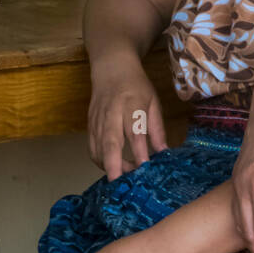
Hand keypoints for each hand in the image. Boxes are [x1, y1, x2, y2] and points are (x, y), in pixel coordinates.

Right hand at [88, 60, 167, 179]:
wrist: (111, 69)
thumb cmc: (136, 85)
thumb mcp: (153, 102)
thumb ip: (157, 128)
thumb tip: (164, 152)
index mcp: (131, 105)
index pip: (135, 132)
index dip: (139, 151)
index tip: (145, 167)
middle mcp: (111, 114)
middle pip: (110, 142)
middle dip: (114, 164)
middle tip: (121, 184)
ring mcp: (97, 120)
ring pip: (98, 148)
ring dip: (109, 166)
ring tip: (123, 178)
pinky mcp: (89, 125)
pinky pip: (92, 147)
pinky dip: (100, 161)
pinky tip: (111, 167)